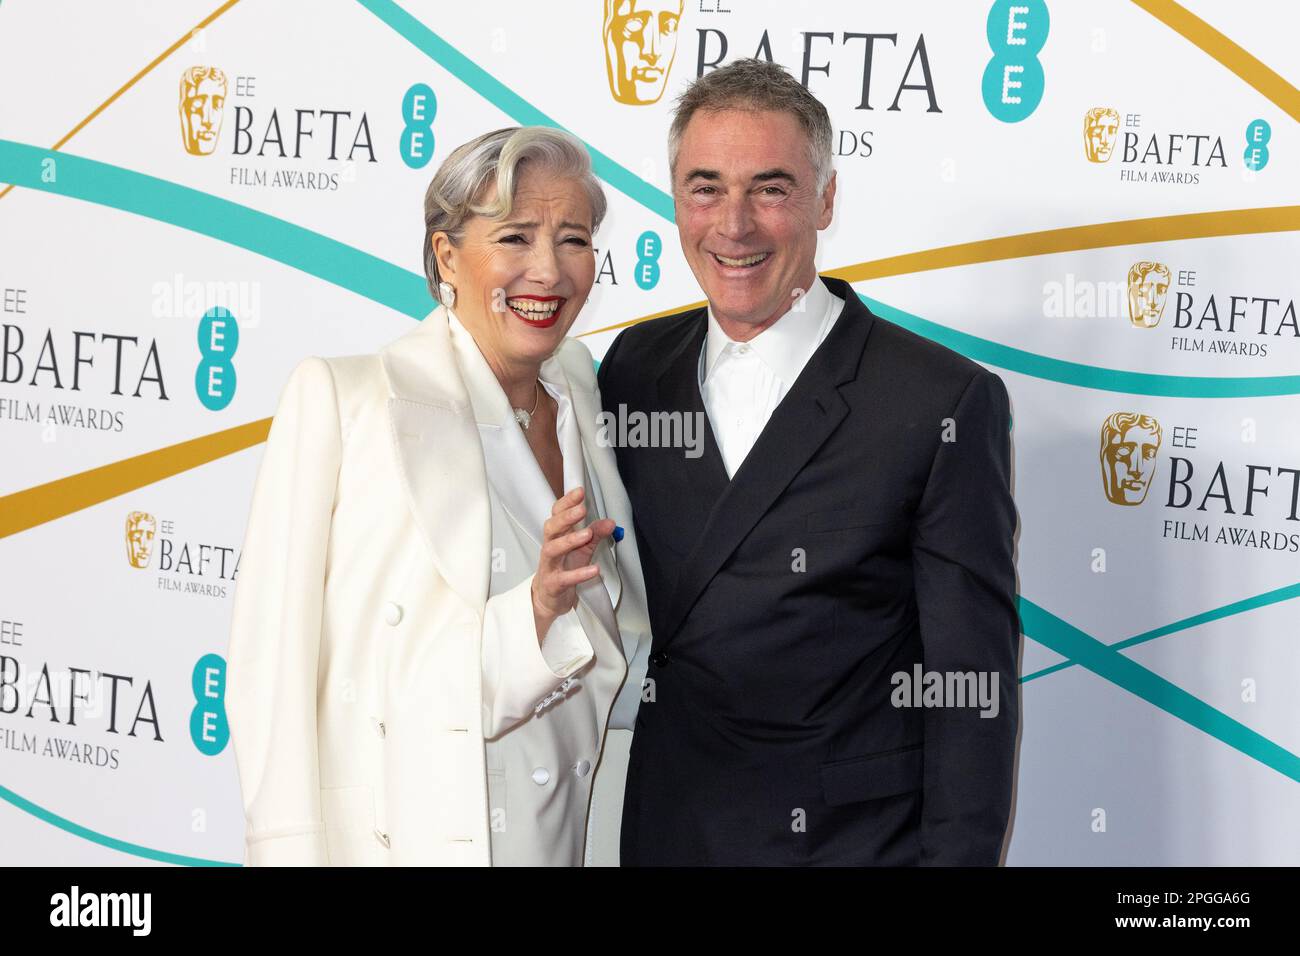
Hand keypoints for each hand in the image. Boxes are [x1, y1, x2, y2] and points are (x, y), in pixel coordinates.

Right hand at [531, 486, 614, 642]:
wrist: (548, 598)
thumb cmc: (563, 569)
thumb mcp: (582, 550)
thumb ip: (595, 535)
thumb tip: (610, 522)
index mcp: (556, 536)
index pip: (557, 514)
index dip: (566, 502)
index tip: (579, 491)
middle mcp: (550, 548)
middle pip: (551, 528)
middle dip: (566, 517)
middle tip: (581, 509)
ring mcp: (549, 566)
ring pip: (552, 549)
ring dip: (570, 540)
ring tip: (588, 534)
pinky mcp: (553, 584)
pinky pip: (564, 578)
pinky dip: (579, 574)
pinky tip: (595, 570)